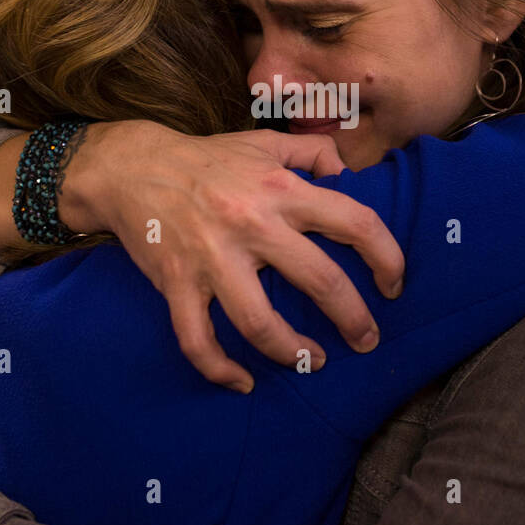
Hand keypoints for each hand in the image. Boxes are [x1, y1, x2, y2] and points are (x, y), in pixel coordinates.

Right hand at [61, 120, 405, 391]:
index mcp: (280, 189)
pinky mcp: (176, 284)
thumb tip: (349, 174)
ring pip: (260, 322)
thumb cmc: (206, 159)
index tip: (393, 284)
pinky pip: (198, 340)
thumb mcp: (264, 143)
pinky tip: (242, 381)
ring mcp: (212, 258)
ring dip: (295, 351)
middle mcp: (251, 224)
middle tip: (368, 340)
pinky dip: (220, 369)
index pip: (354, 222)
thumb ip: (313, 153)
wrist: (131, 167)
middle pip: (320, 279)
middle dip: (354, 318)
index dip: (387, 256)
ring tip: (316, 361)